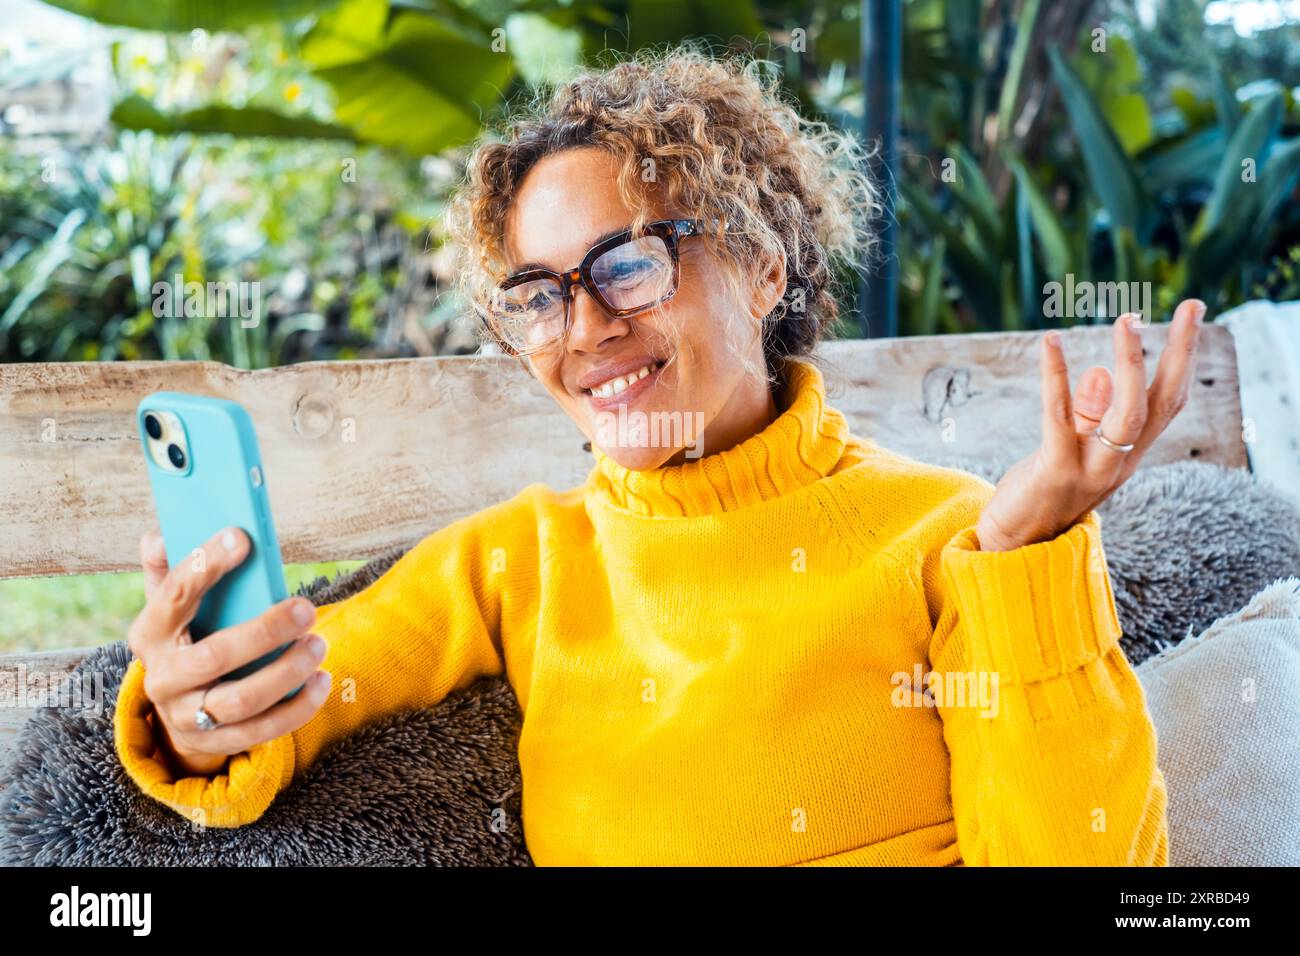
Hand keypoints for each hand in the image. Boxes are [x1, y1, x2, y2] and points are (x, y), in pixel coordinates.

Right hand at [129, 526, 332, 776]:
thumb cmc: (187, 637)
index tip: (241, 537)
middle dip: (265, 631)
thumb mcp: (170, 604)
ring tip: (318, 644)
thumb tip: (160, 537)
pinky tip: (322, 680)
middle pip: (215, 656)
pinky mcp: (215, 743)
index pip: (173, 596)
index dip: (205, 565)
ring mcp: (187, 716)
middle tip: (306, 608)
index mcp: (150, 634)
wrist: (176, 708)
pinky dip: (298, 707)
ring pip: (242, 700)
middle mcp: (162, 678)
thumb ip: (167, 569)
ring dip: (287, 672)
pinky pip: (261, 731)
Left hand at [974, 299, 1205, 551]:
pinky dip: (1056, 377)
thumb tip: (1099, 371)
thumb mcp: (1073, 448)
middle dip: (1180, 353)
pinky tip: (1048, 343)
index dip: (1183, 357)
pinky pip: (1059, 418)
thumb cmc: (1045, 489)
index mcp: (1130, 452)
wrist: (1017, 544)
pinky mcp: (1055, 472)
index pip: (1169, 400)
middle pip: (1161, 402)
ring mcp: (1091, 469)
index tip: (1192, 312)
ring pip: (1126, 414)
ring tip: (1129, 320)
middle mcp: (1120, 460)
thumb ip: (1087, 414)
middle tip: (1190, 307)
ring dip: (1130, 364)